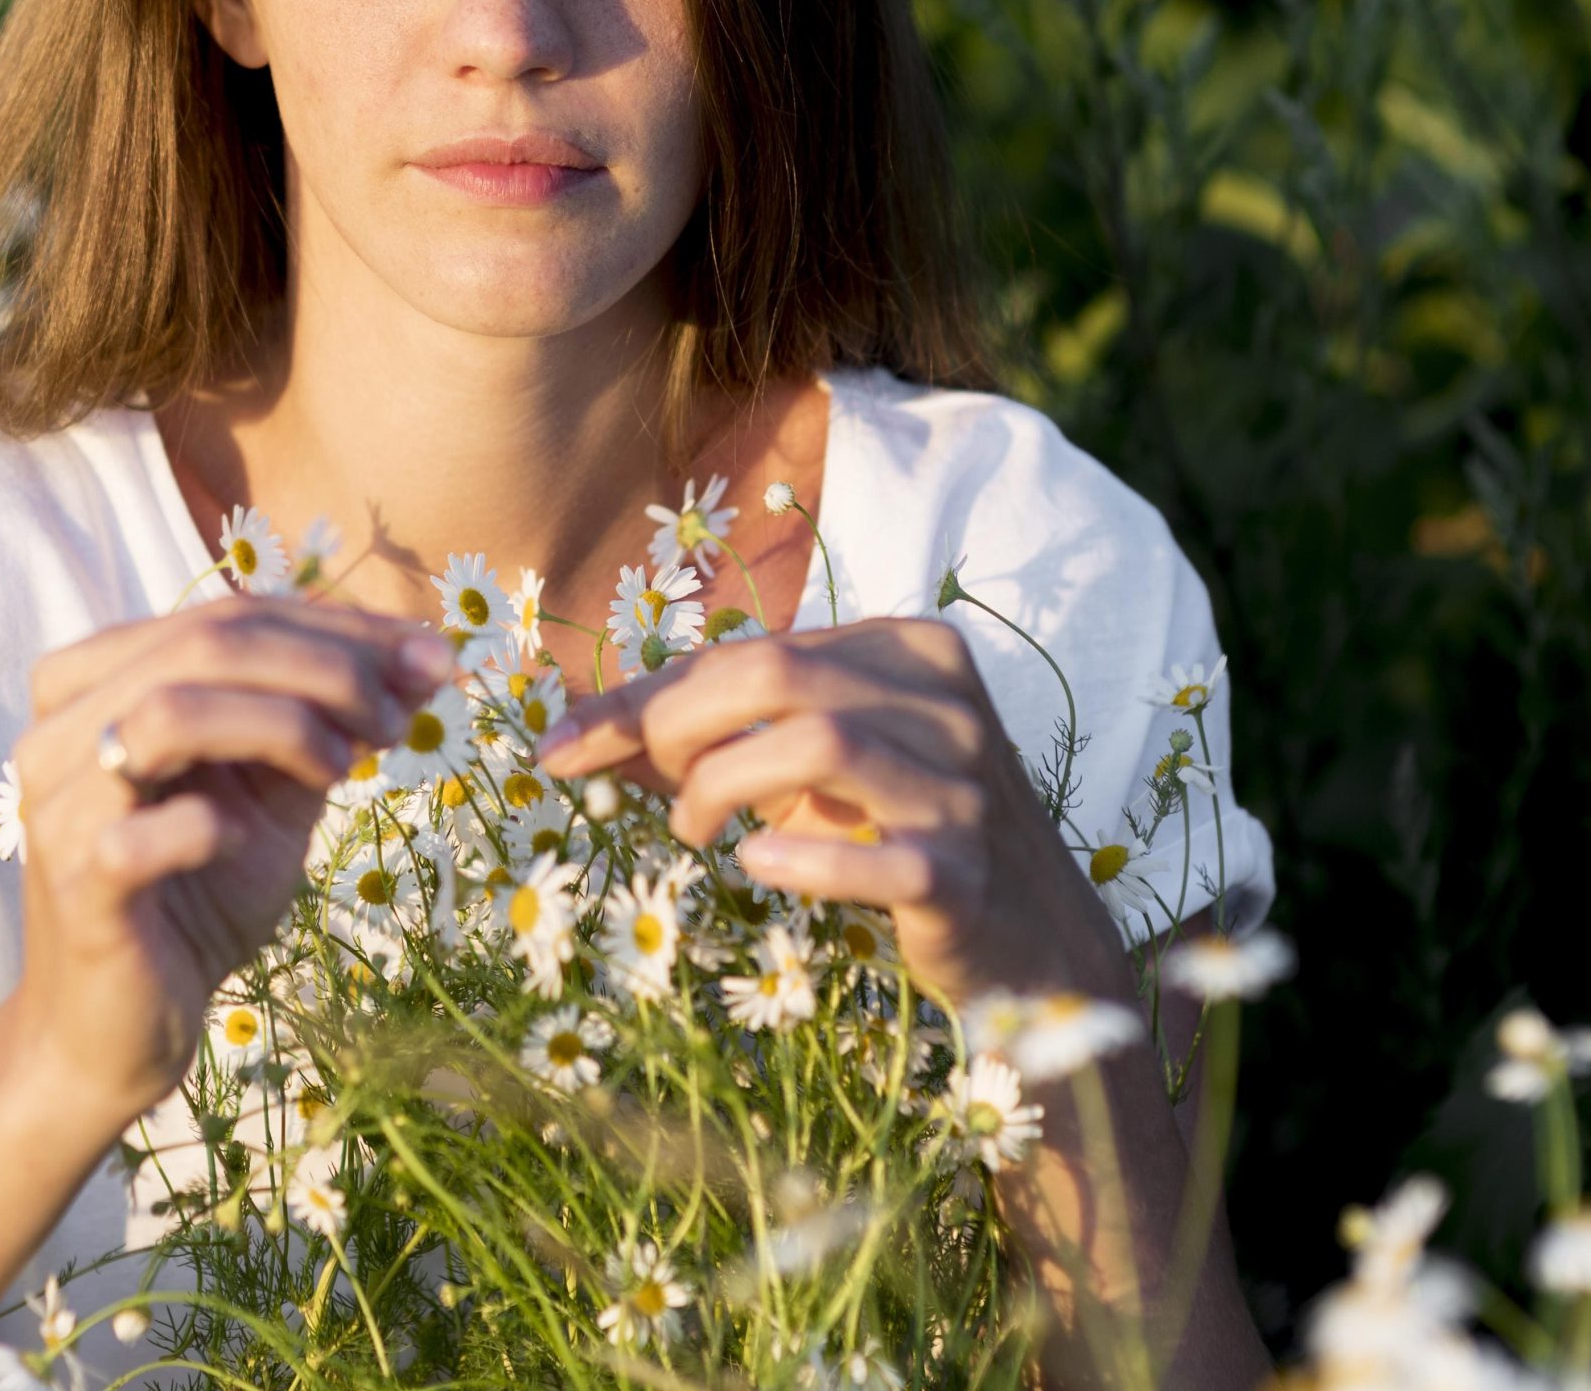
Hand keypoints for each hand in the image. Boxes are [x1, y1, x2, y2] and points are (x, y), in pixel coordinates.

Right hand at [6, 598, 457, 1120]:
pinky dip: (215, 824)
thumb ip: (324, 723)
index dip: (339, 626)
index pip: (228, 615)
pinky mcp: (78, 887)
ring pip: (169, 711)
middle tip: (404, 712)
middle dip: (328, 665)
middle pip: (204, 642)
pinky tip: (244, 841)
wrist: (119, 1034)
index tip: (431, 657)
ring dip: (283, 722)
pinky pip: (146, 832)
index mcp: (102, 685)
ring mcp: (61, 807)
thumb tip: (423, 659)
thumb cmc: (197, 899)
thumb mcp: (271, 794)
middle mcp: (64, 731)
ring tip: (346, 767)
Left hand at [536, 618, 1127, 1005]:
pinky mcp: (967, 875)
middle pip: (776, 677)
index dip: (643, 698)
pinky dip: (804, 858)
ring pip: (820, 745)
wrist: (1030, 941)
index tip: (559, 747)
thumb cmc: (896, 834)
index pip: (751, 652)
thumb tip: (575, 733)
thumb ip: (713, 735)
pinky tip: (761, 864)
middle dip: (679, 729)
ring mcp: (965, 789)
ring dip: (725, 789)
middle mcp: (948, 702)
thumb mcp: (814, 769)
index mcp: (911, 650)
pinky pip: (876, 856)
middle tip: (657, 793)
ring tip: (698, 832)